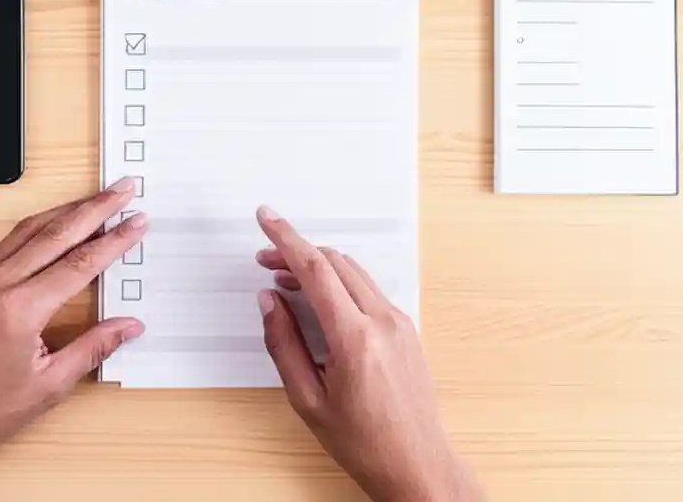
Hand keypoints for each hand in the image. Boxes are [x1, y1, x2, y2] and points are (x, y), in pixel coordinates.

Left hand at [0, 180, 146, 501]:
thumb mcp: (48, 386)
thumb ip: (92, 348)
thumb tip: (129, 326)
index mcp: (20, 310)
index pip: (80, 263)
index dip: (114, 240)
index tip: (137, 222)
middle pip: (57, 233)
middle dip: (96, 208)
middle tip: (124, 188)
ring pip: (30, 229)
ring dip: (67, 209)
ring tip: (97, 197)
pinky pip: (7, 242)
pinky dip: (37, 225)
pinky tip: (54, 221)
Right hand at [254, 206, 481, 501]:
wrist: (416, 464)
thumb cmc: (365, 443)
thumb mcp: (308, 399)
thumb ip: (284, 344)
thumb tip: (269, 301)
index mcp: (354, 338)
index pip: (314, 269)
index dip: (285, 238)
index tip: (267, 219)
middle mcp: (382, 322)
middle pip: (334, 263)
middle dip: (296, 253)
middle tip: (266, 261)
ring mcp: (400, 323)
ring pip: (353, 273)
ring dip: (319, 267)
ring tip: (286, 282)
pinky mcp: (407, 330)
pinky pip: (369, 291)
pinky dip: (340, 284)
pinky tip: (321, 302)